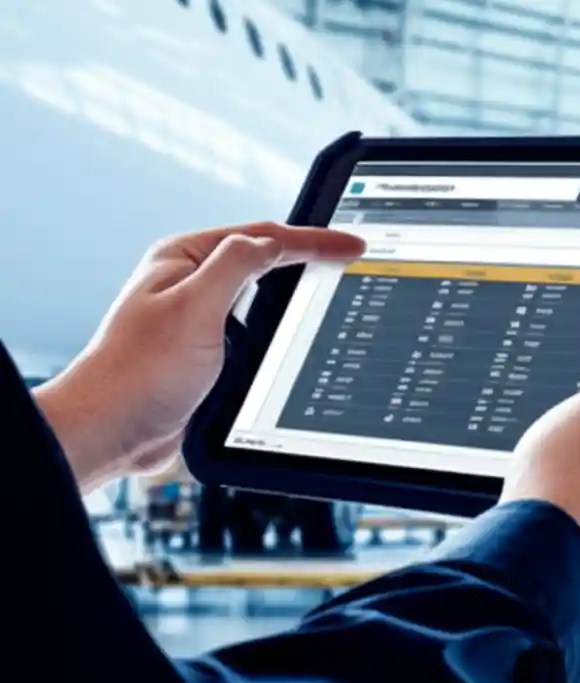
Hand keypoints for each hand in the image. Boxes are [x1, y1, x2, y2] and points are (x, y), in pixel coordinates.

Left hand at [34, 223, 364, 490]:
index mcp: (183, 259)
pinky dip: (279, 333)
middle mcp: (190, 284)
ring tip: (331, 292)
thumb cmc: (138, 372)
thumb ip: (235, 265)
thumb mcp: (194, 306)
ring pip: (262, 299)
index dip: (313, 240)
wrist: (112, 431)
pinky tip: (295, 341)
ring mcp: (199, 319)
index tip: (351, 245)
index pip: (261, 237)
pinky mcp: (206, 354)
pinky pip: (254, 334)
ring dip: (293, 298)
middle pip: (265, 261)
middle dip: (308, 260)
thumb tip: (273, 241)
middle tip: (349, 261)